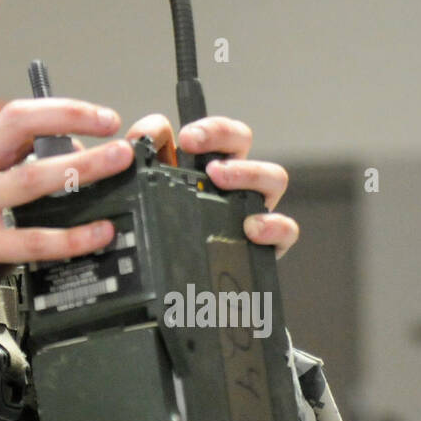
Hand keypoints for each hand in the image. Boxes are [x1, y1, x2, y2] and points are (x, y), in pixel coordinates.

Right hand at [0, 98, 134, 364]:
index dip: (57, 111)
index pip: (12, 120)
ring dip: (82, 167)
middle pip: (18, 128)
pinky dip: (72, 235)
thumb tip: (62, 181)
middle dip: (69, 118)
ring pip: (32, 178)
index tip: (94, 117)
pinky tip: (98, 233)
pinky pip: (31, 239)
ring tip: (117, 162)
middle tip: (111, 125)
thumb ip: (7, 198)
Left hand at [125, 113, 299, 258]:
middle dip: (220, 133)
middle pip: (242, 141)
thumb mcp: (144, 201)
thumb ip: (138, 167)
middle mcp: (232, 183)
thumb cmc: (163, 240)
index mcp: (203, 167)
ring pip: (272, 177)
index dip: (201, 126)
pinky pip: (286, 229)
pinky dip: (273, 225)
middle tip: (191, 144)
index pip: (211, 132)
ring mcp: (253, 210)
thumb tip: (134, 141)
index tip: (182, 136)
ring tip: (218, 178)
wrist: (177, 294)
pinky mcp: (268, 244)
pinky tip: (250, 228)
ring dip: (246, 171)